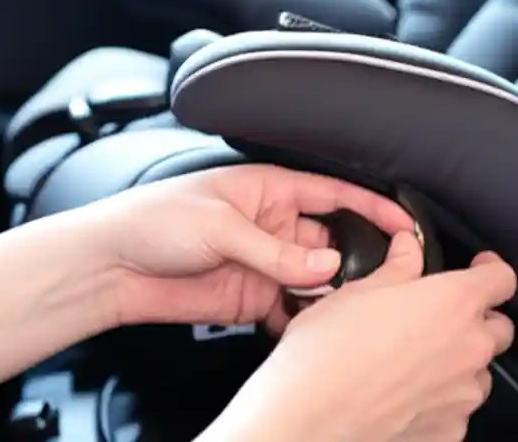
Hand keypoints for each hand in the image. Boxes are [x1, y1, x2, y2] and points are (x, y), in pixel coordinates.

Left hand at [76, 164, 414, 330]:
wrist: (111, 266)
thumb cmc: (155, 220)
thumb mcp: (221, 227)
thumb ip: (276, 252)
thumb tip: (326, 270)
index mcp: (271, 189)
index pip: (335, 194)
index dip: (372, 208)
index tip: (406, 224)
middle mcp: (274, 226)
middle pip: (333, 243)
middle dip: (357, 261)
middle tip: (379, 282)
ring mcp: (264, 263)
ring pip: (316, 282)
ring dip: (331, 296)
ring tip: (346, 309)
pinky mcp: (251, 298)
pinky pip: (291, 312)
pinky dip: (304, 322)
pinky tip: (310, 329)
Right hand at [199, 233, 517, 441]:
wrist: (309, 412)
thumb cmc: (329, 349)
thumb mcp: (359, 290)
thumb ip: (398, 266)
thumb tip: (409, 248)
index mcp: (454, 302)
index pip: (501, 278)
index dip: (491, 268)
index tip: (480, 267)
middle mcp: (470, 348)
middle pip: (499, 329)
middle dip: (477, 320)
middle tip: (439, 317)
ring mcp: (463, 395)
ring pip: (479, 373)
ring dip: (459, 363)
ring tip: (415, 361)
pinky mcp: (450, 430)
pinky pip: (457, 411)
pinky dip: (440, 401)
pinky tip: (406, 395)